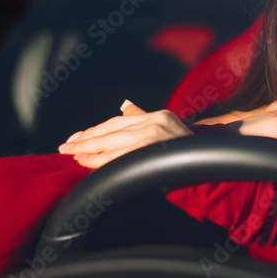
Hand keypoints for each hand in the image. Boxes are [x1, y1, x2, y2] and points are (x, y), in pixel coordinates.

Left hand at [58, 100, 192, 168]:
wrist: (210, 171)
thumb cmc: (187, 155)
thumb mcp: (167, 129)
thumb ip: (143, 118)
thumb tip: (125, 106)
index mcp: (158, 116)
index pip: (119, 122)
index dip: (96, 130)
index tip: (77, 137)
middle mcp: (156, 123)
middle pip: (112, 130)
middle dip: (86, 139)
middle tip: (65, 146)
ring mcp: (155, 138)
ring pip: (113, 144)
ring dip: (89, 151)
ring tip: (73, 155)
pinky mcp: (153, 152)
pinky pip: (120, 158)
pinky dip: (102, 161)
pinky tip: (88, 162)